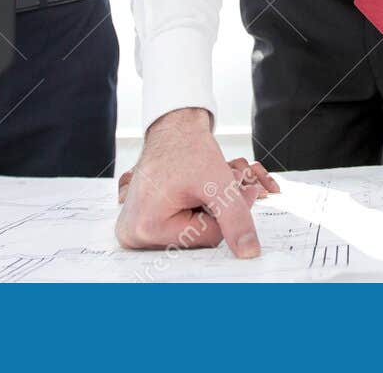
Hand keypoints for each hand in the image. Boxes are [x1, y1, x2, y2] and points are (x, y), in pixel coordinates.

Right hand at [114, 108, 263, 257]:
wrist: (173, 131)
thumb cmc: (187, 149)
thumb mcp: (218, 183)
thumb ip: (236, 218)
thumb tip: (248, 252)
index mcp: (147, 228)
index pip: (207, 236)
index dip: (232, 213)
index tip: (246, 189)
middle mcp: (134, 233)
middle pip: (197, 237)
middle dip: (218, 212)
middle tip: (230, 182)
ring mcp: (135, 229)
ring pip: (191, 232)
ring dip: (208, 211)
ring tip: (210, 184)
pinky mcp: (142, 223)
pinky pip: (180, 226)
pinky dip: (195, 211)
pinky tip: (197, 191)